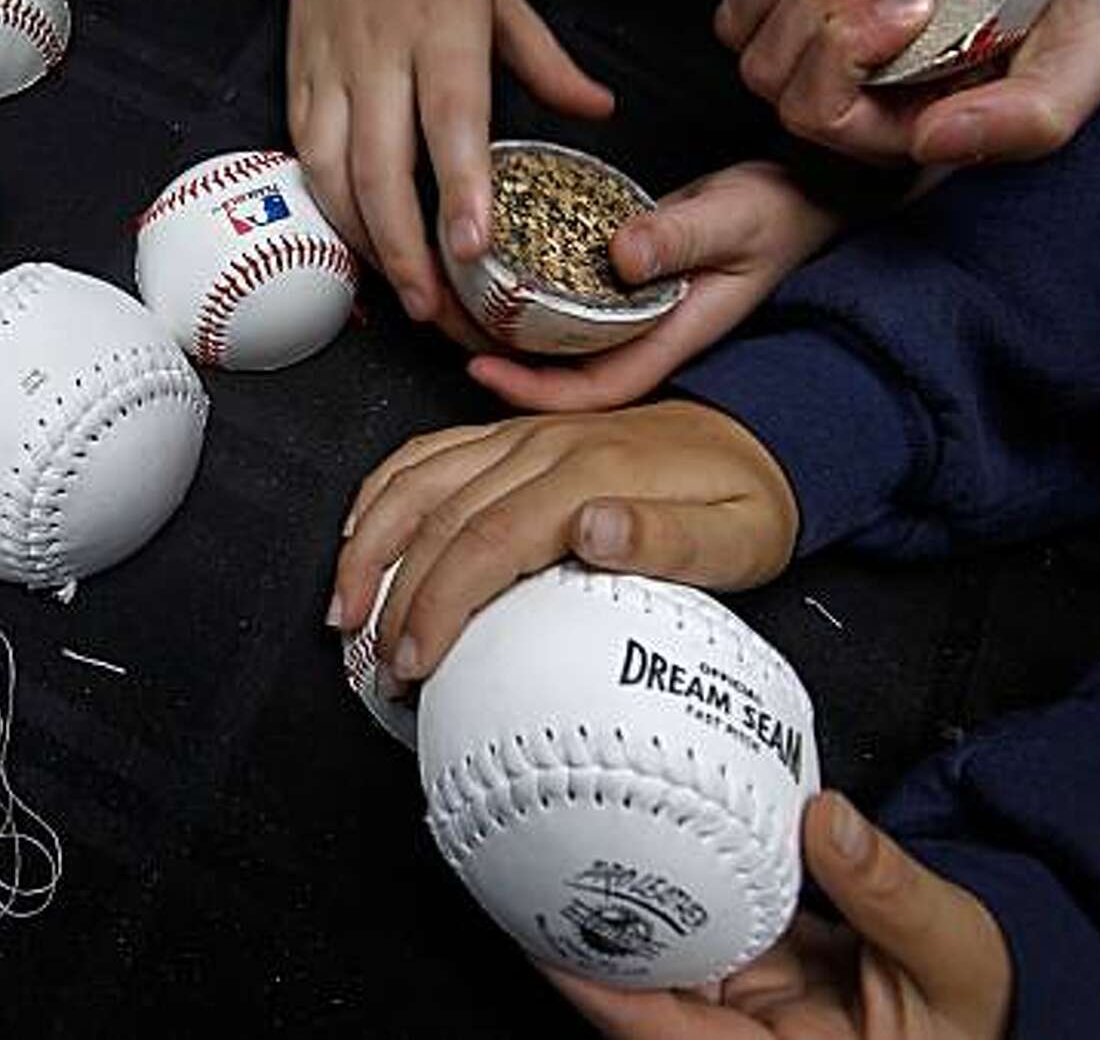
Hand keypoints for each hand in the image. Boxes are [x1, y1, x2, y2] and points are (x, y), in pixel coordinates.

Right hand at [284, 0, 611, 342]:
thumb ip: (547, 59)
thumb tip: (598, 111)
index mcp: (442, 27)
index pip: (450, 120)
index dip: (460, 190)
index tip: (474, 248)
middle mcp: (380, 54)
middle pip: (382, 171)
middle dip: (407, 251)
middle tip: (439, 311)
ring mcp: (331, 70)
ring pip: (334, 177)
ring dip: (368, 245)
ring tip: (406, 296)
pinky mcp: (299, 79)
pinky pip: (307, 161)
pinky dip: (333, 211)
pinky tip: (363, 246)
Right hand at [331, 401, 796, 681]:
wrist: (757, 435)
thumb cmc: (745, 501)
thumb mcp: (740, 536)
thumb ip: (669, 538)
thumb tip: (590, 530)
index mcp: (590, 475)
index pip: (486, 542)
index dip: (439, 604)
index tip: (413, 662)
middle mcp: (542, 447)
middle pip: (438, 520)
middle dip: (392, 597)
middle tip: (373, 665)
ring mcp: (520, 436)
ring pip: (415, 480)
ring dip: (367, 544)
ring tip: (342, 609)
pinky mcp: (510, 435)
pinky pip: (426, 452)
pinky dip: (380, 492)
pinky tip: (357, 532)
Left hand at [468, 163, 841, 411]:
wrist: (799, 196)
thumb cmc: (777, 214)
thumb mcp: (735, 218)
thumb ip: (682, 235)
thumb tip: (623, 253)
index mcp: (669, 337)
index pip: (595, 389)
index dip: (534, 390)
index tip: (482, 366)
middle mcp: (638, 334)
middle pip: (556, 371)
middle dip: (494, 354)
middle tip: (438, 318)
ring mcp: (624, 312)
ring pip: (548, 338)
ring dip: (494, 322)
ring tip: (444, 294)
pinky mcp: (612, 282)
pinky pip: (555, 301)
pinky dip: (515, 292)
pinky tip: (478, 270)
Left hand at [545, 791, 1012, 1039]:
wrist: (999, 1009)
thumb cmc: (978, 1008)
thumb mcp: (954, 956)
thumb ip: (890, 893)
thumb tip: (825, 818)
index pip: (663, 1036)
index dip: (598, 991)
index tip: (548, 939)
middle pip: (639, 996)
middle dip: (580, 940)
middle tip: (527, 866)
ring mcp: (737, 1004)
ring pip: (660, 956)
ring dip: (614, 905)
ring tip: (559, 833)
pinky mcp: (744, 968)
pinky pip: (693, 923)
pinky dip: (665, 880)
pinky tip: (633, 823)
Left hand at [717, 0, 1099, 164]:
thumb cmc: (1079, 0)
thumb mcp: (1086, 60)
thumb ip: (1026, 118)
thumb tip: (933, 140)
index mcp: (898, 125)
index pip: (817, 111)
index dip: (846, 48)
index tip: (918, 0)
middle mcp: (846, 92)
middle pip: (768, 70)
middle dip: (826, 2)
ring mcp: (814, 42)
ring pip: (741, 23)